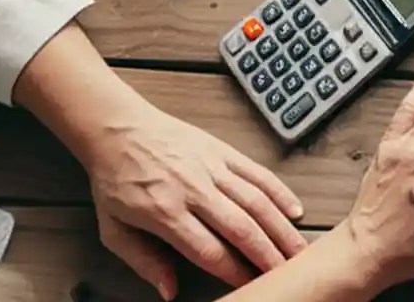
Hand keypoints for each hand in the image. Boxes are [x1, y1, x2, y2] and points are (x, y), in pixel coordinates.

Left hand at [12, 23, 306, 299]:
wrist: (117, 128)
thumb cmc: (115, 180)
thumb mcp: (114, 229)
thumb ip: (144, 262)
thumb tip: (169, 292)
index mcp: (165, 212)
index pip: (209, 250)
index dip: (235, 272)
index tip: (253, 286)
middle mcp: (193, 189)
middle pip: (241, 228)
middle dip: (268, 255)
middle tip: (289, 273)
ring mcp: (211, 168)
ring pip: (256, 201)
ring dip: (281, 228)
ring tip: (299, 250)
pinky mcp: (223, 151)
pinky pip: (257, 173)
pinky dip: (279, 192)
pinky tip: (295, 211)